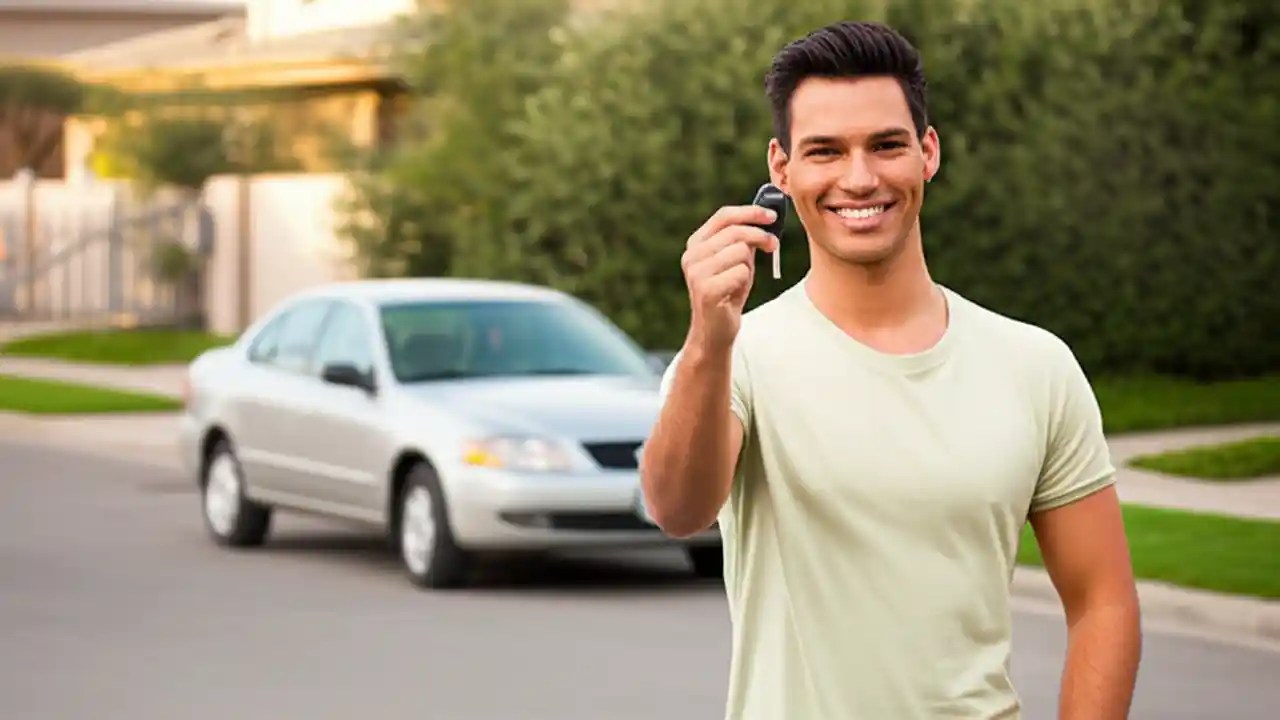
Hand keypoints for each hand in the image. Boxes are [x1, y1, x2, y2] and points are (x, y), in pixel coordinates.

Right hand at [680, 205, 779, 351]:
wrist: (715, 330)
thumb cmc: (728, 291)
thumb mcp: (736, 259)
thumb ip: (743, 238)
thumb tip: (765, 216)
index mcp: (696, 243)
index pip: (724, 216)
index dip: (750, 212)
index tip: (772, 216)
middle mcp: (691, 255)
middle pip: (735, 231)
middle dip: (760, 236)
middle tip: (773, 245)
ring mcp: (696, 273)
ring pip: (739, 251)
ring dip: (748, 265)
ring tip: (741, 279)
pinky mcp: (705, 290)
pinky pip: (740, 272)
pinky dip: (744, 281)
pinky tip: (735, 292)